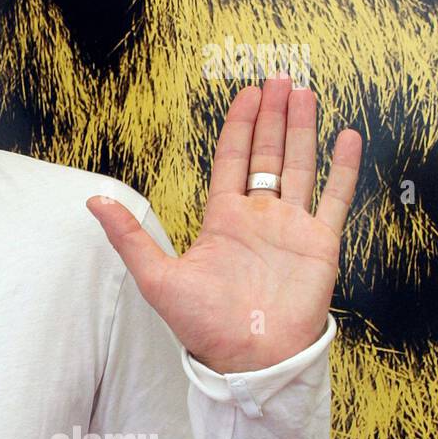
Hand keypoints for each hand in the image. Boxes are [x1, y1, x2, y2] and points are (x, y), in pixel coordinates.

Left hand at [86, 75, 361, 372]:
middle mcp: (259, 217)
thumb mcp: (156, 276)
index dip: (239, 126)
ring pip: (299, 166)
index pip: (232, 160)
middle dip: (273, 117)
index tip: (247, 94)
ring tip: (305, 93)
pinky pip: (335, 197)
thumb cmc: (202, 325)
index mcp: (223, 219)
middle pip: (267, 154)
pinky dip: (341, 167)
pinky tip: (345, 136)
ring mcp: (292, 227)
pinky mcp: (320, 243)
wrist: (248, 359)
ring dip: (302, 129)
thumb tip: (92, 201)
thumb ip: (128, 236)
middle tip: (280, 79)